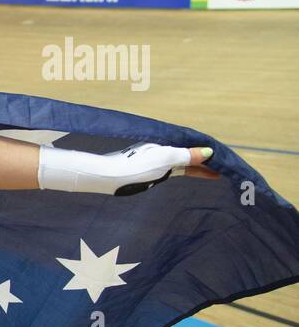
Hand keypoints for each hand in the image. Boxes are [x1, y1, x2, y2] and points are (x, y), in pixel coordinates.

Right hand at [39, 143, 218, 194]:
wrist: (105, 175)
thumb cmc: (137, 167)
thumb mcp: (166, 157)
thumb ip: (187, 155)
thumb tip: (210, 153)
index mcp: (168, 170)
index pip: (193, 168)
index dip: (207, 168)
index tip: (221, 172)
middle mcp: (158, 173)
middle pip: (179, 166)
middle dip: (191, 164)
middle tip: (205, 160)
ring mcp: (144, 172)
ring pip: (162, 163)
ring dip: (170, 158)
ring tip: (177, 151)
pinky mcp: (131, 168)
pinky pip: (147, 161)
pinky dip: (152, 156)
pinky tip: (145, 153)